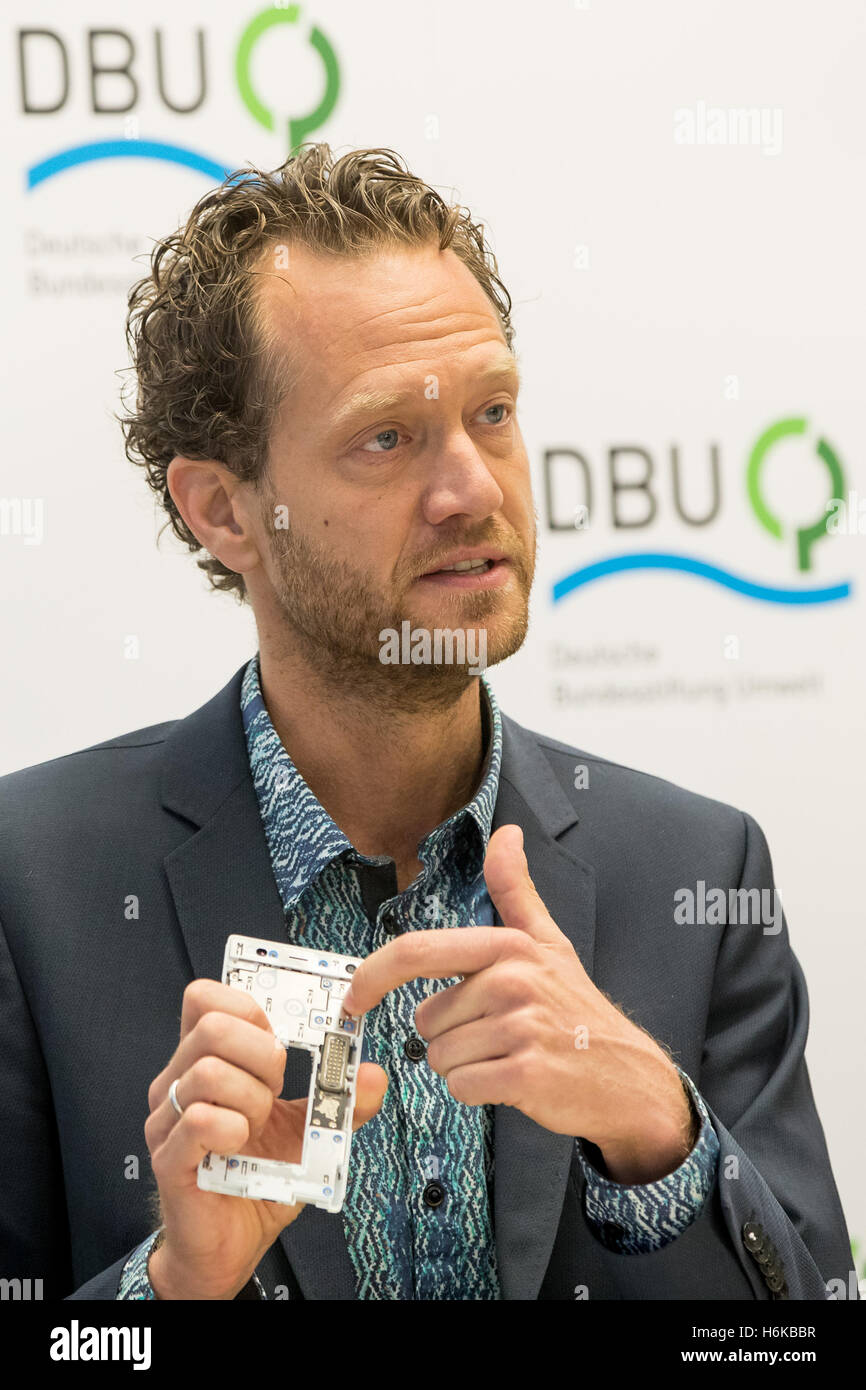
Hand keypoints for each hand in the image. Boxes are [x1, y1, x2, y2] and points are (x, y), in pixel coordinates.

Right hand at [144, 979, 387, 1298]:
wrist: (230, 1242)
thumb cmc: (257, 1177)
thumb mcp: (308, 1130)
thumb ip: (340, 1100)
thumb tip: (373, 1073)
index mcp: (203, 1060)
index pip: (206, 997)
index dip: (248, 1008)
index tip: (275, 1042)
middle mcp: (178, 1081)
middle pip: (213, 1025)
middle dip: (263, 1055)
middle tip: (275, 1090)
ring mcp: (168, 1118)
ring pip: (209, 1072)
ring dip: (252, 1099)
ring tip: (257, 1125)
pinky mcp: (169, 1157)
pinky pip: (200, 1120)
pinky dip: (235, 1129)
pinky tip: (241, 1145)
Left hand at [342, 824, 694, 1183]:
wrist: (627, 1075)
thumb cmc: (578, 1010)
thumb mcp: (549, 942)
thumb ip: (515, 889)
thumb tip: (506, 834)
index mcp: (508, 946)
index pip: (418, 951)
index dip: (373, 973)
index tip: (354, 996)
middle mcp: (513, 980)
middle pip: (427, 1019)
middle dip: (451, 1035)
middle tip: (499, 1033)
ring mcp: (520, 1027)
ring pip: (441, 1056)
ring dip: (467, 1065)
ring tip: (511, 1054)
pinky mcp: (524, 1073)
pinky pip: (461, 1086)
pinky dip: (479, 1091)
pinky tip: (514, 1080)